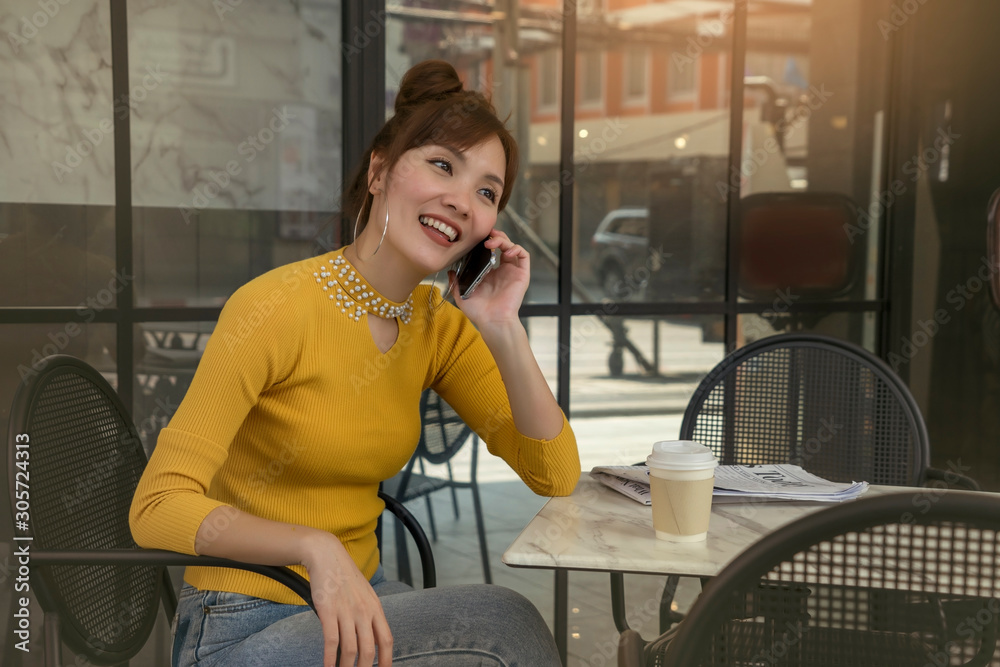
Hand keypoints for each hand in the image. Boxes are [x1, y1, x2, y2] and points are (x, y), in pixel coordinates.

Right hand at [301, 533, 391, 666]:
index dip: (387, 660)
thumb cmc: (345, 577)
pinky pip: (331, 640)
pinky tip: (328, 666)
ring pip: (350, 649)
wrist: (327, 555)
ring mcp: (346, 611)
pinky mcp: (328, 610)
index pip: (386, 640)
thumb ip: (370, 617)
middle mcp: (363, 611)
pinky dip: (330, 658)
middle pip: (368, 650)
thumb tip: (374, 641)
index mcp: (375, 608)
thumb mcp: (366, 595)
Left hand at [451, 230, 529, 327]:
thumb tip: (450, 272)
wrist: (492, 321)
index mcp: (490, 273)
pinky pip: (524, 256)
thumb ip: (456, 282)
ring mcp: (513, 272)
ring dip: (504, 240)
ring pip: (513, 247)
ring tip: (492, 241)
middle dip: (495, 236)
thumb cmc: (479, 312)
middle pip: (502, 245)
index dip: (485, 241)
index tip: (476, 237)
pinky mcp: (522, 274)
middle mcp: (502, 270)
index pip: (490, 251)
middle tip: (486, 234)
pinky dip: (517, 248)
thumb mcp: (462, 295)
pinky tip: (507, 251)